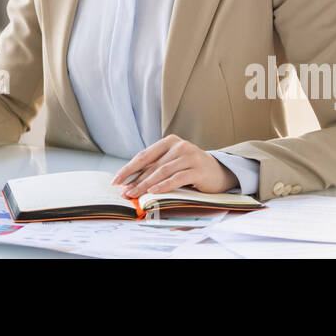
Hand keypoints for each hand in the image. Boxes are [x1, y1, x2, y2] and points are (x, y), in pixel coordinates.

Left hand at [110, 135, 236, 197]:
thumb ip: (155, 169)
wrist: (219, 171)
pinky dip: (164, 185)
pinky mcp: (198, 169)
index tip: (116, 180)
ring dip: (146, 184)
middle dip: (136, 180)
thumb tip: (130, 183)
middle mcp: (179, 146)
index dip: (128, 168)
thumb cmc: (190, 168)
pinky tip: (154, 192)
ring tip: (135, 194)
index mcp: (169, 141)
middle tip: (124, 192)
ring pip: (163, 171)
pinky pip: (177, 178)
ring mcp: (190, 156)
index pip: (144, 155)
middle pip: (152, 165)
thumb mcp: (172, 164)